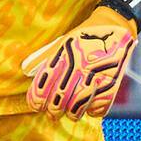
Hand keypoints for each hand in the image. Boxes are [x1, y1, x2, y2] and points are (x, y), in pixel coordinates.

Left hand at [21, 4, 137, 119]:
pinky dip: (93, 111)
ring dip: (72, 114)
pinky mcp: (112, 82)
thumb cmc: (84, 35)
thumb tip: (25, 69)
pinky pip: (100, 105)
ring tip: (70, 115)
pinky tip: (89, 110)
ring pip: (78, 106)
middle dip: (53, 111)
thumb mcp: (62, 41)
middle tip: (52, 115)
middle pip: (59, 99)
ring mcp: (96, 76)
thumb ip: (44, 56)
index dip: (37, 100)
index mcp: (63, 57)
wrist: (115, 24)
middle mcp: (77, 68)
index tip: (36, 106)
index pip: (43, 86)